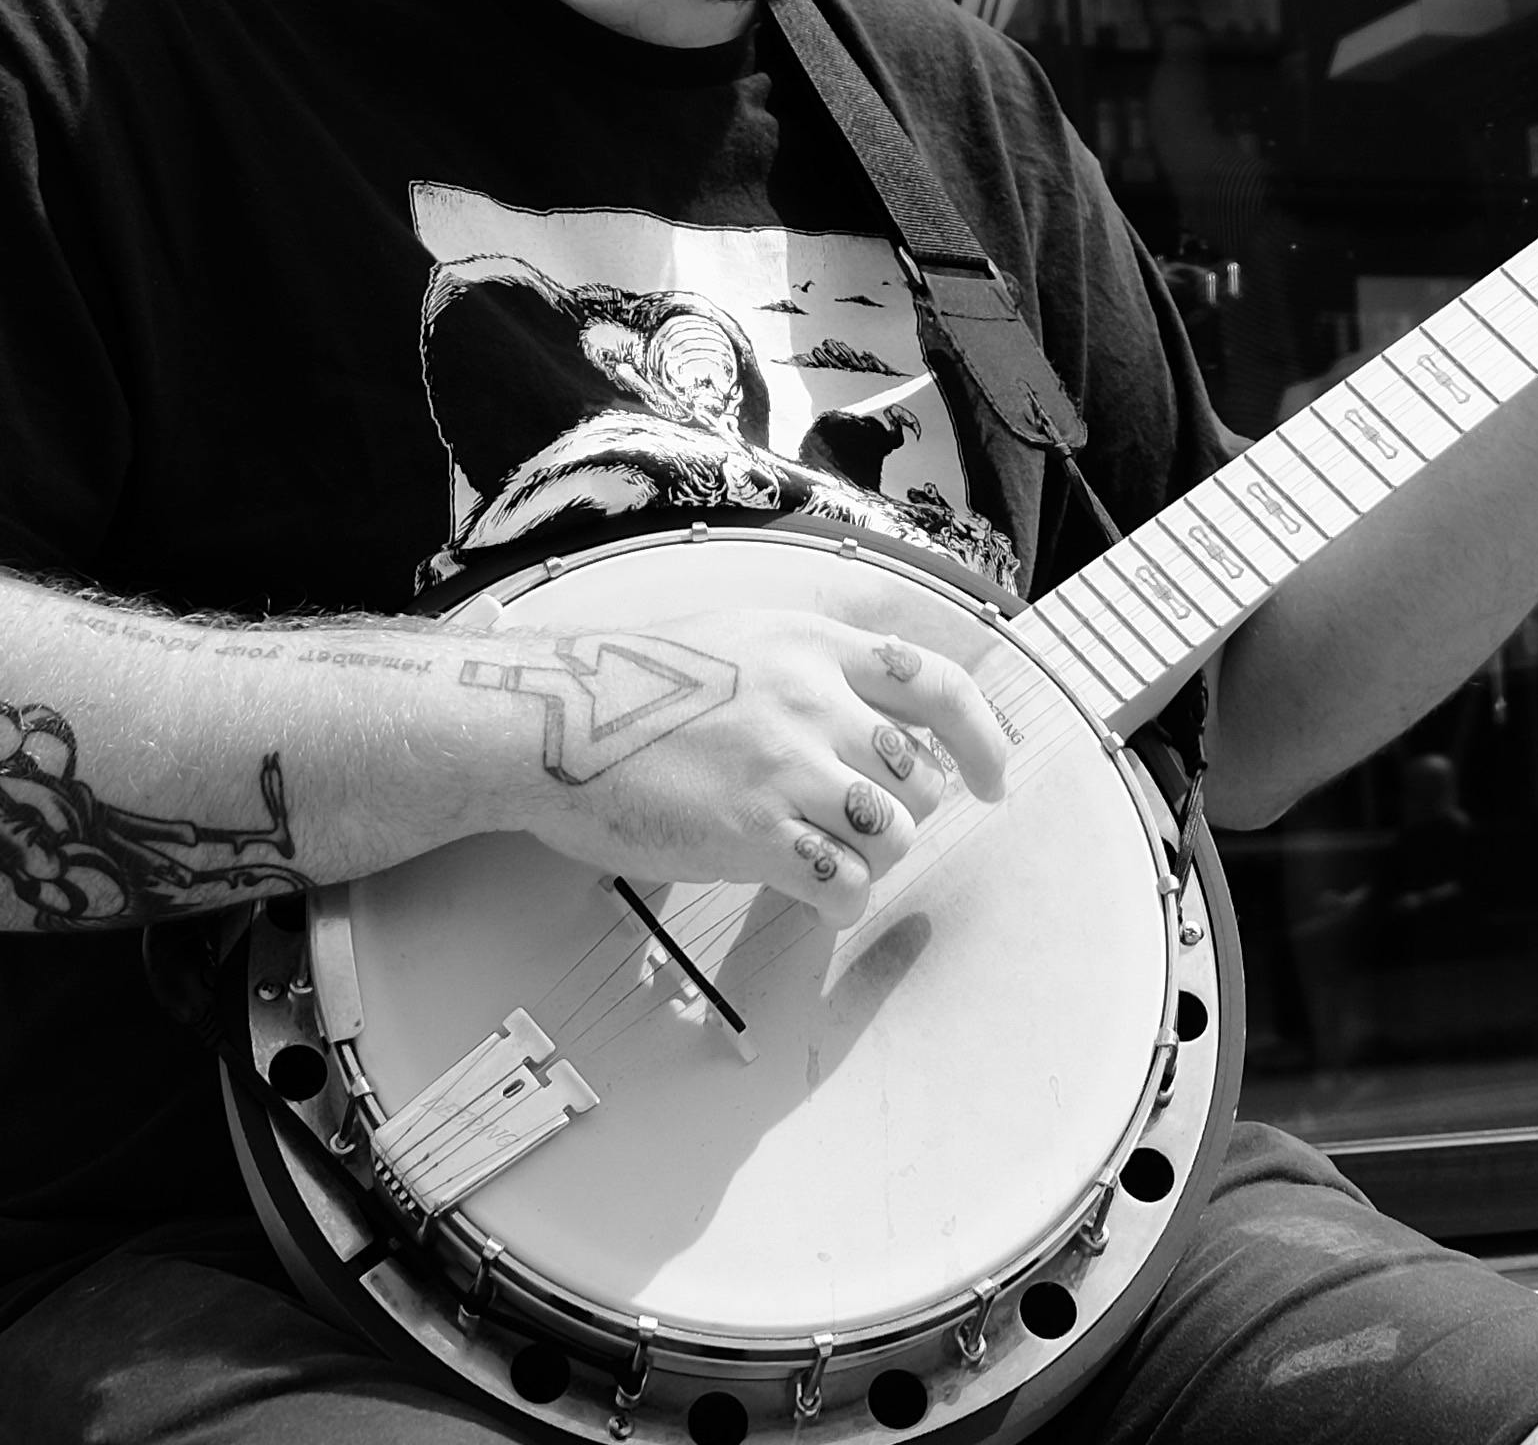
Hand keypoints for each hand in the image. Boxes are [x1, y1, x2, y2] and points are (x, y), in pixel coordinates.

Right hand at [462, 607, 1013, 912]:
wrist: (547, 719)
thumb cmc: (625, 684)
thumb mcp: (734, 637)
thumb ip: (803, 663)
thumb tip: (856, 705)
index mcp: (811, 644)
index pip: (936, 684)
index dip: (980, 737)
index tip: (990, 778)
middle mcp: (812, 698)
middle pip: (917, 774)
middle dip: (904, 811)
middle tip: (863, 827)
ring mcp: (786, 766)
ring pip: (892, 831)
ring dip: (871, 856)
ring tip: (826, 857)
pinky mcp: (754, 832)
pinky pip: (843, 882)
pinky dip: (841, 900)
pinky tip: (813, 896)